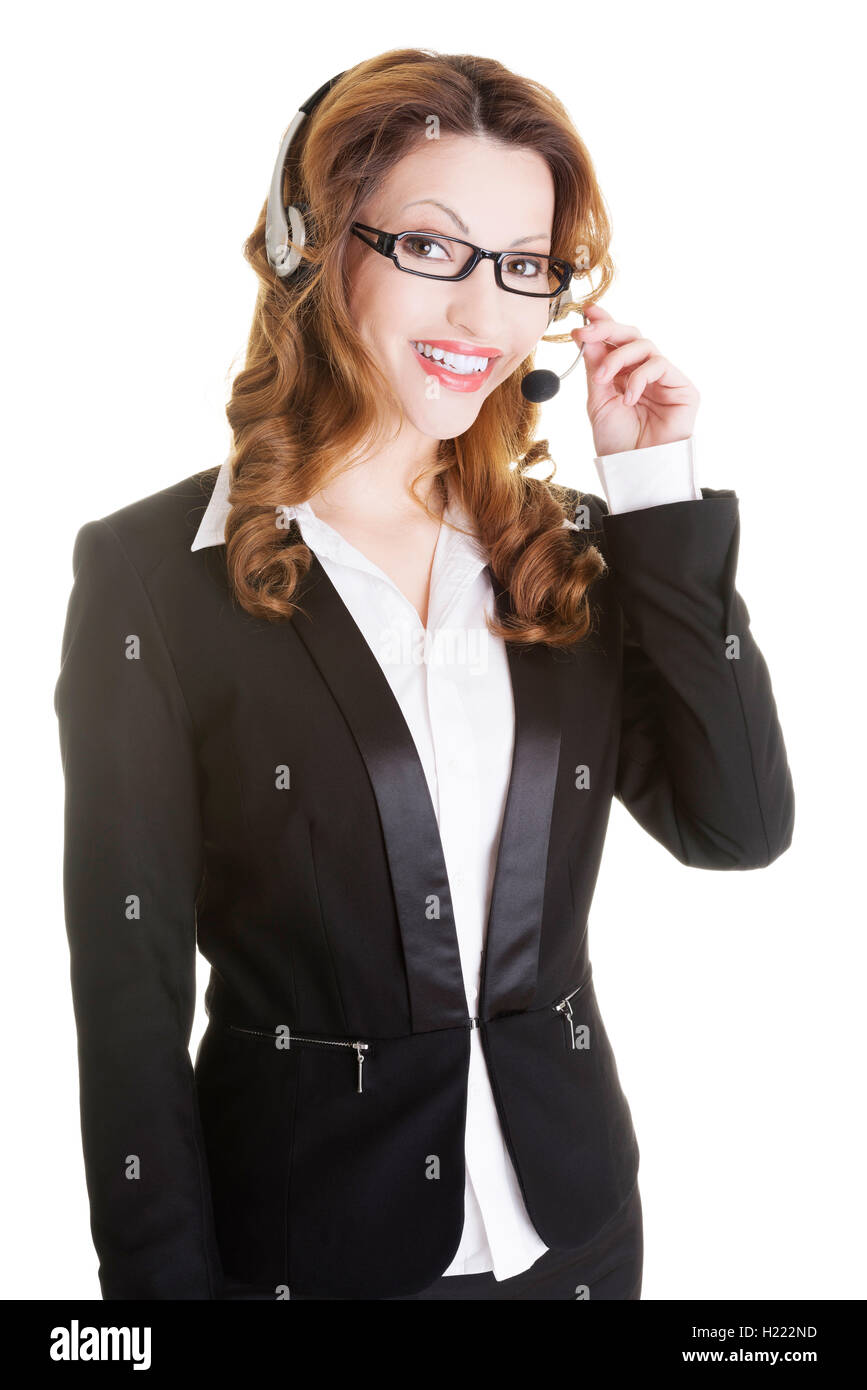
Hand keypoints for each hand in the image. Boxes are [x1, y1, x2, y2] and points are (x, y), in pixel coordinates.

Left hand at [571, 303, 699, 456]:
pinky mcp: (682, 387)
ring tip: (603, 379)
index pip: (615, 341)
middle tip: (586, 333)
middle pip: (630, 335)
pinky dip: (639, 377)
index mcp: (623, 374)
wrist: (634, 469)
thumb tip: (587, 335)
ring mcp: (664, 378)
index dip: (603, 322)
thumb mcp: (598, 400)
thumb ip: (596, 367)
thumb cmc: (617, 442)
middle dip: (606, 329)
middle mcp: (644, 372)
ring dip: (617, 357)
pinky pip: (659, 364)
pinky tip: (629, 398)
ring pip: (643, 345)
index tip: (585, 312)